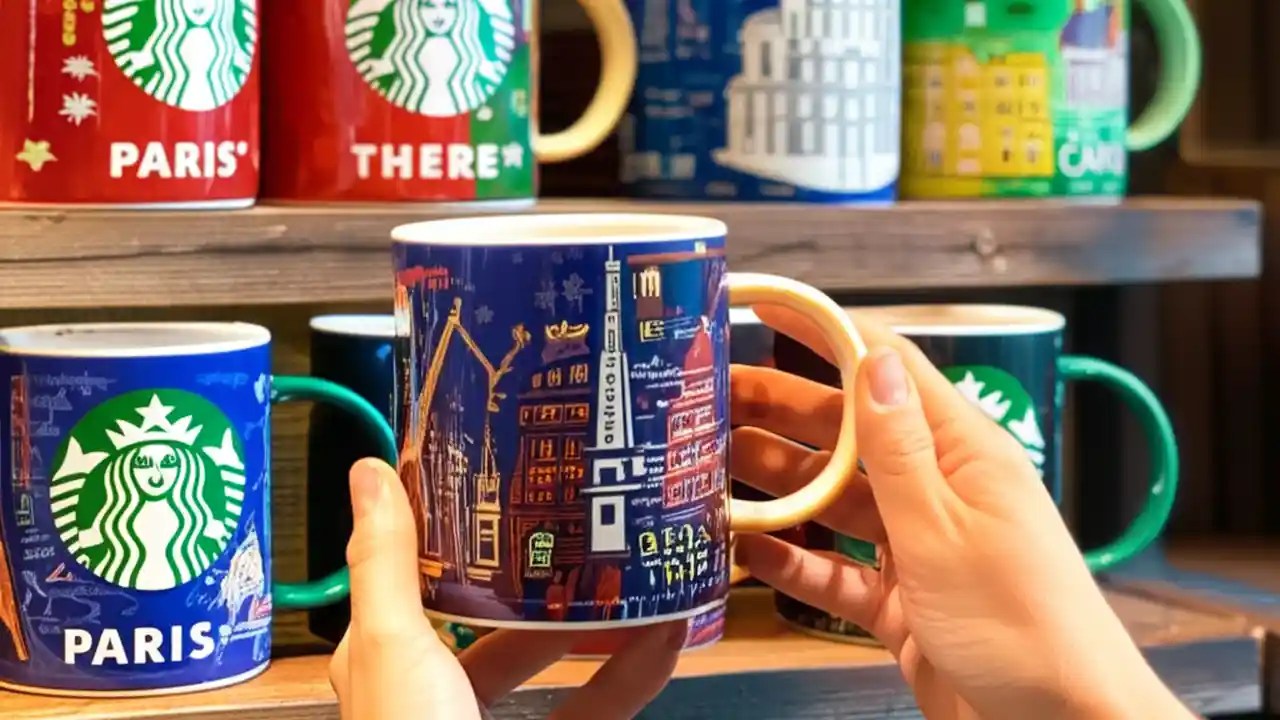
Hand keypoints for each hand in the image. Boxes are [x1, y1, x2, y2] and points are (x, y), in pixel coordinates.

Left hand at [329, 459, 685, 719]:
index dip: (452, 525)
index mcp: (388, 658)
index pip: (415, 574)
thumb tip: (370, 470)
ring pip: (557, 666)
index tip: (500, 475)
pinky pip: (597, 707)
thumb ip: (385, 562)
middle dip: (546, 575)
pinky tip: (669, 639)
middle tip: (591, 520)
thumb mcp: (392, 647)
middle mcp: (437, 691)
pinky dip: (634, 673)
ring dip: (601, 623)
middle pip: (497, 618)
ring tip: (641, 572)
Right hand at [730, 308, 1193, 719]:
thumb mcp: (945, 531)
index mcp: (962, 454)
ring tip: (714, 468)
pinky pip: (838, 570)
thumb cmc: (1024, 628)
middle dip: (779, 411)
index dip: (823, 332)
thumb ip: (898, 451)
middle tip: (711, 399)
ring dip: (778, 486)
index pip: (886, 367)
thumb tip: (870, 360)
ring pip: (835, 501)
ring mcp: (919, 546)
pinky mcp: (903, 600)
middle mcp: (938, 490)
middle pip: (848, 434)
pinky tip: (751, 553)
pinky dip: (796, 562)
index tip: (763, 306)